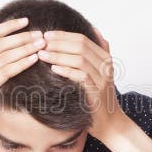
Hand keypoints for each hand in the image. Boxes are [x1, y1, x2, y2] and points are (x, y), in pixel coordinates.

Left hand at [37, 27, 126, 141]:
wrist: (109, 123)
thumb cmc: (100, 97)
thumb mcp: (101, 71)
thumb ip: (100, 50)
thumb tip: (94, 28)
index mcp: (105, 58)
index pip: (83, 39)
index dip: (63, 35)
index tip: (46, 35)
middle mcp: (105, 66)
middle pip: (81, 46)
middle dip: (59, 42)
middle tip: (41, 43)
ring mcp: (102, 79)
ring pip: (80, 59)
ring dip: (58, 55)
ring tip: (42, 55)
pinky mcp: (96, 92)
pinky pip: (81, 77)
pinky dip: (66, 71)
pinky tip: (53, 69)